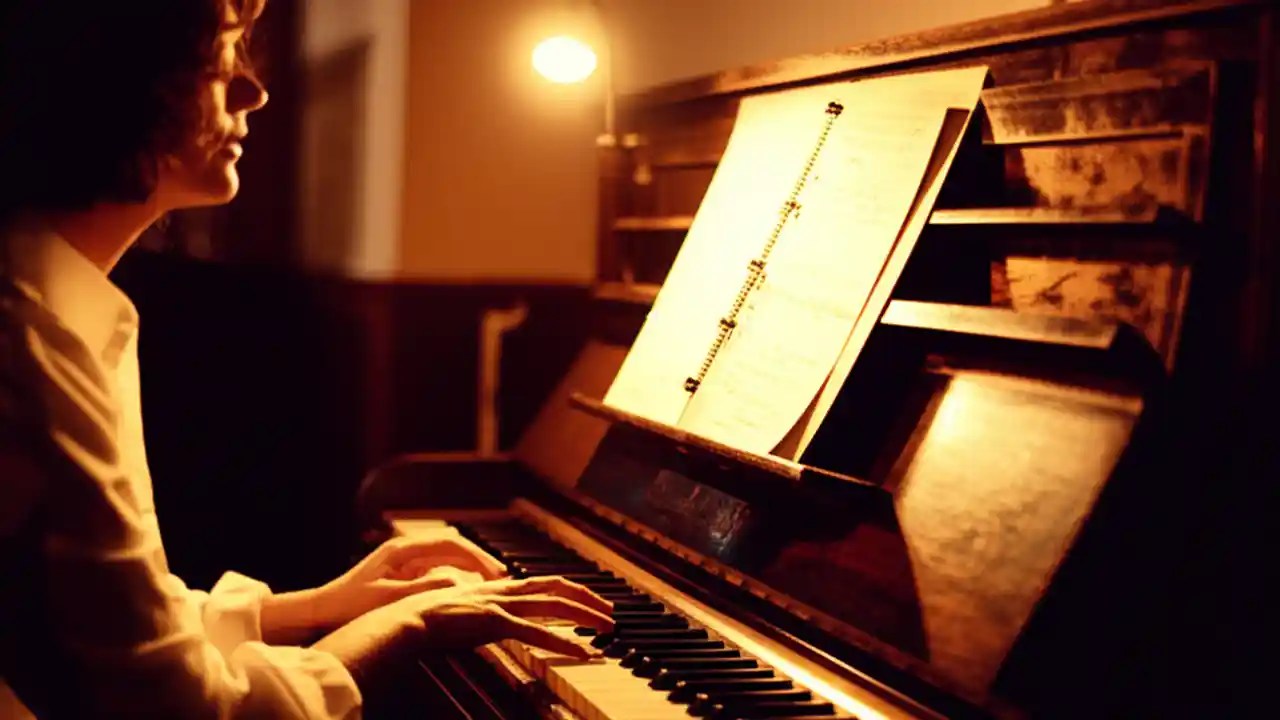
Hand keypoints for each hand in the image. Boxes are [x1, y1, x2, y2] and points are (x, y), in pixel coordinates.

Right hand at [313, 576, 614, 687]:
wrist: (404, 621)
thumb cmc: (425, 621)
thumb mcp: (459, 614)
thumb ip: (479, 616)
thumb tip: (490, 623)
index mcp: (495, 588)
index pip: (541, 584)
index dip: (569, 590)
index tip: (588, 600)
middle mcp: (502, 591)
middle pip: (556, 588)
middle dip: (587, 598)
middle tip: (610, 613)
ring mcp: (499, 605)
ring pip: (554, 606)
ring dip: (585, 616)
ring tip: (607, 628)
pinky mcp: (493, 622)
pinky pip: (535, 632)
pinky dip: (561, 641)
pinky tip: (579, 651)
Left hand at [315, 532, 505, 626]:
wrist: (321, 612)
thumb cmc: (348, 604)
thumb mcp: (388, 598)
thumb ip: (424, 590)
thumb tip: (458, 584)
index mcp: (402, 549)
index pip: (449, 544)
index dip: (475, 557)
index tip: (493, 572)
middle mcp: (406, 552)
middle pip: (452, 549)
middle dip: (478, 561)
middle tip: (500, 578)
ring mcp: (405, 564)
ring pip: (447, 561)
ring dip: (469, 571)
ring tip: (490, 586)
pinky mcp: (404, 578)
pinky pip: (437, 574)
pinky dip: (455, 581)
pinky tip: (466, 595)